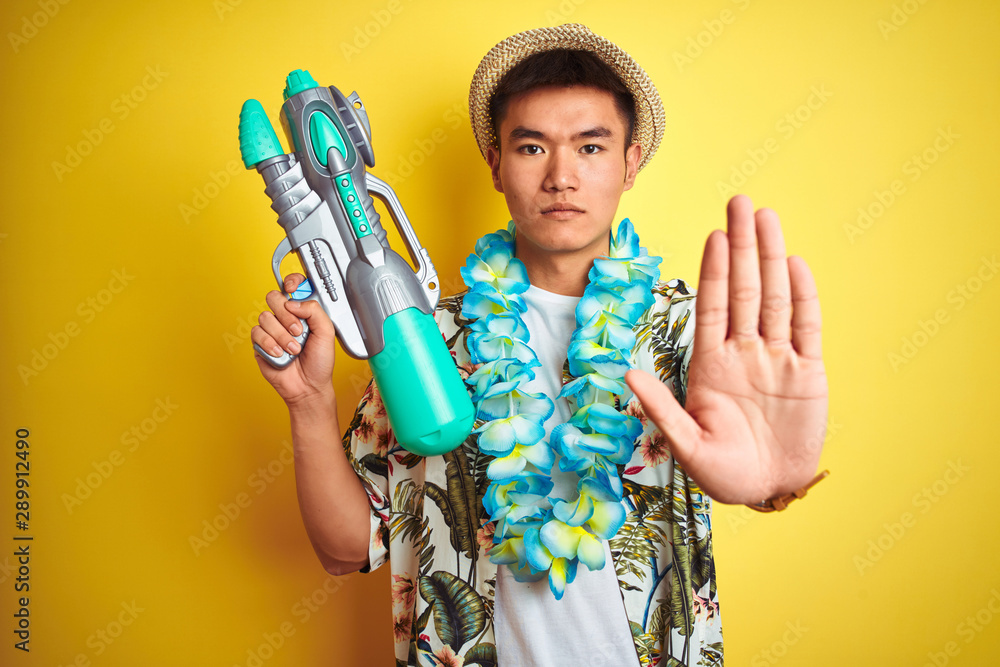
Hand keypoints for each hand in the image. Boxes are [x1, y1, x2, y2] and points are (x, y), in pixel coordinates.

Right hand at [251, 273, 337, 406]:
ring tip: (294, 349)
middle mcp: (286, 317)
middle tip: (298, 330)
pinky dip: (270, 344)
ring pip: (265, 317)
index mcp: (304, 311)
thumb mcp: (327, 333)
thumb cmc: (320, 362)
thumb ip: (315, 311)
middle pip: (274, 297)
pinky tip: (281, 354)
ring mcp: (272, 329)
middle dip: (286, 315)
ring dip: (282, 335)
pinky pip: (257, 333)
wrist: (309, 386)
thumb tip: (293, 302)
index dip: (291, 282)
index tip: (292, 289)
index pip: (294, 286)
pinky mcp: (261, 342)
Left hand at [626, 195, 827, 503]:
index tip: (713, 234)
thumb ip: (661, 409)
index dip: (713, 269)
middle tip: (740, 202)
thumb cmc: (722, 473)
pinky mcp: (807, 374)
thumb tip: (626, 376)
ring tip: (768, 218)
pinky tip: (797, 264)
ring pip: (776, 298)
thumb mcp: (686, 445)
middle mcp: (743, 353)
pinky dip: (804, 297)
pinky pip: (806, 328)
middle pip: (744, 289)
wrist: (766, 492)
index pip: (712, 305)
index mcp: (711, 365)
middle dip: (742, 246)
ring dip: (772, 258)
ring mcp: (776, 360)